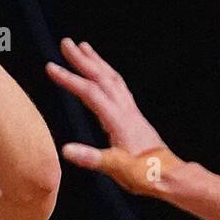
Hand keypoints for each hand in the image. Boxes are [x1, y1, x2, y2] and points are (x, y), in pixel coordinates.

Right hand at [46, 39, 181, 196]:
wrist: (169, 176)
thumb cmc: (145, 174)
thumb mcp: (116, 169)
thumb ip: (92, 158)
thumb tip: (65, 150)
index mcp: (117, 120)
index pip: (90, 93)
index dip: (69, 79)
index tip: (50, 67)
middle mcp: (125, 110)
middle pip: (101, 77)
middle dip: (82, 59)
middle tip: (65, 43)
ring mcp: (131, 111)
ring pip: (112, 78)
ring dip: (96, 62)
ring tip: (84, 48)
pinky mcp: (133, 116)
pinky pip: (119, 87)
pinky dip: (107, 74)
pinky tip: (103, 75)